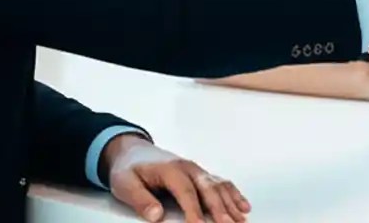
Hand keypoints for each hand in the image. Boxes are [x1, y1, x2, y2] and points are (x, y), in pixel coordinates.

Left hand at [102, 134, 249, 222]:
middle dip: (221, 209)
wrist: (132, 152)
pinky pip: (221, 183)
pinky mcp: (200, 175)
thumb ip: (140, 200)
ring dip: (231, 204)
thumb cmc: (128, 169)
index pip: (186, 192)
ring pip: (219, 186)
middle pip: (209, 189)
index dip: (194, 211)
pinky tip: (243, 207)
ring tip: (241, 220)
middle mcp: (188, 168)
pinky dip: (234, 195)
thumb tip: (156, 215)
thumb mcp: (125, 184)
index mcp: (170, 170)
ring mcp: (197, 171)